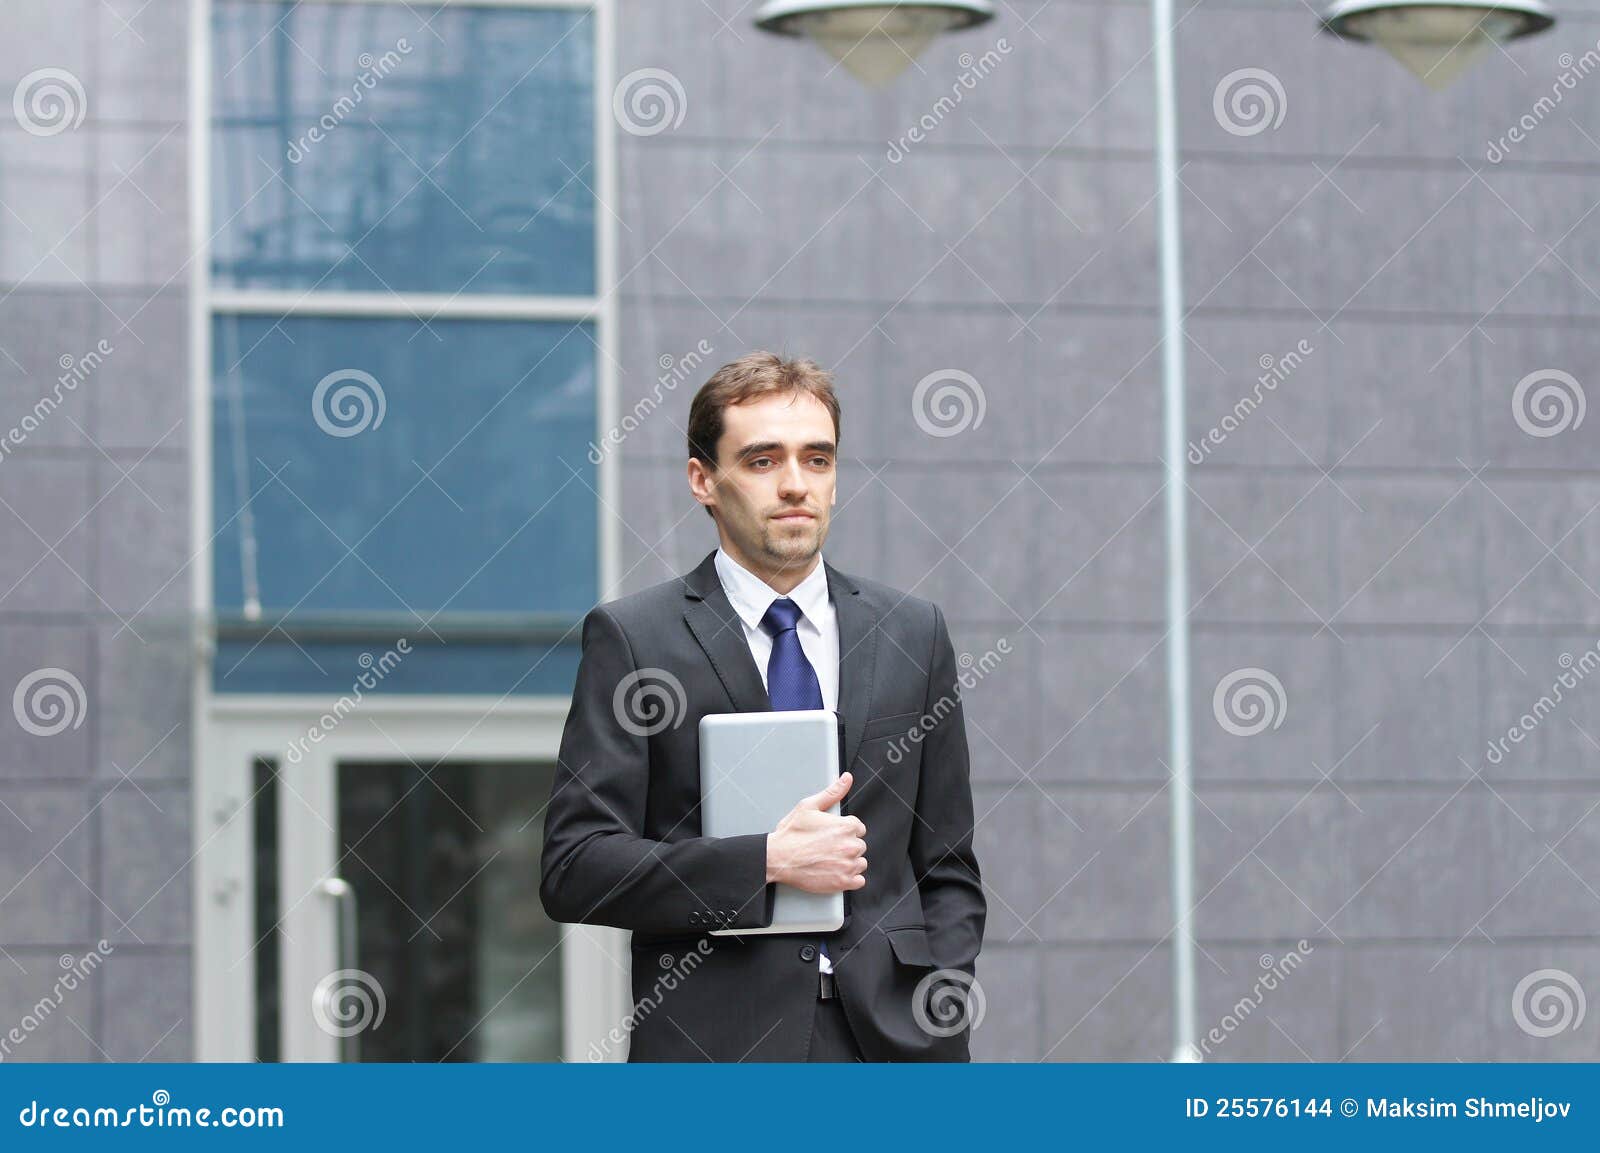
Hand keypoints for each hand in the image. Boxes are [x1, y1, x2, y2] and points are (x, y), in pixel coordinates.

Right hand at [765, 772, 867, 893]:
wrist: (777, 858)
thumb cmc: (791, 834)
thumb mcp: (809, 806)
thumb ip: (832, 792)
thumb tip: (847, 779)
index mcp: (846, 826)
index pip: (858, 828)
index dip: (844, 830)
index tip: (832, 835)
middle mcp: (850, 846)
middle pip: (859, 845)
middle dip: (846, 846)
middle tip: (827, 847)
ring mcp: (847, 866)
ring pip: (860, 863)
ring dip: (849, 862)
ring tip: (830, 860)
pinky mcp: (843, 882)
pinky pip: (859, 881)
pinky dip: (850, 878)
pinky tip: (835, 872)